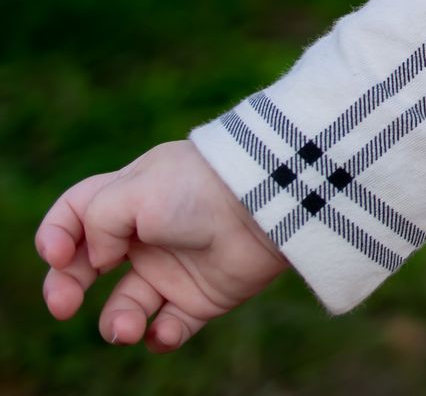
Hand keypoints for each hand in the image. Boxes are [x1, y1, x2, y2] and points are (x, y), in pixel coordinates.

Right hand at [33, 139, 289, 349]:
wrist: (268, 207)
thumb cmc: (198, 190)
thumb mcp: (133, 191)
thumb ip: (96, 222)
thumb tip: (95, 260)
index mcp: (128, 197)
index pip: (74, 215)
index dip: (55, 235)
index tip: (57, 254)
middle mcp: (145, 235)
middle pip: (86, 268)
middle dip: (65, 289)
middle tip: (63, 305)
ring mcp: (173, 268)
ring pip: (125, 308)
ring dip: (118, 323)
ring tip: (128, 327)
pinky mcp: (201, 297)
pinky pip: (169, 329)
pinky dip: (161, 337)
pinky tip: (164, 331)